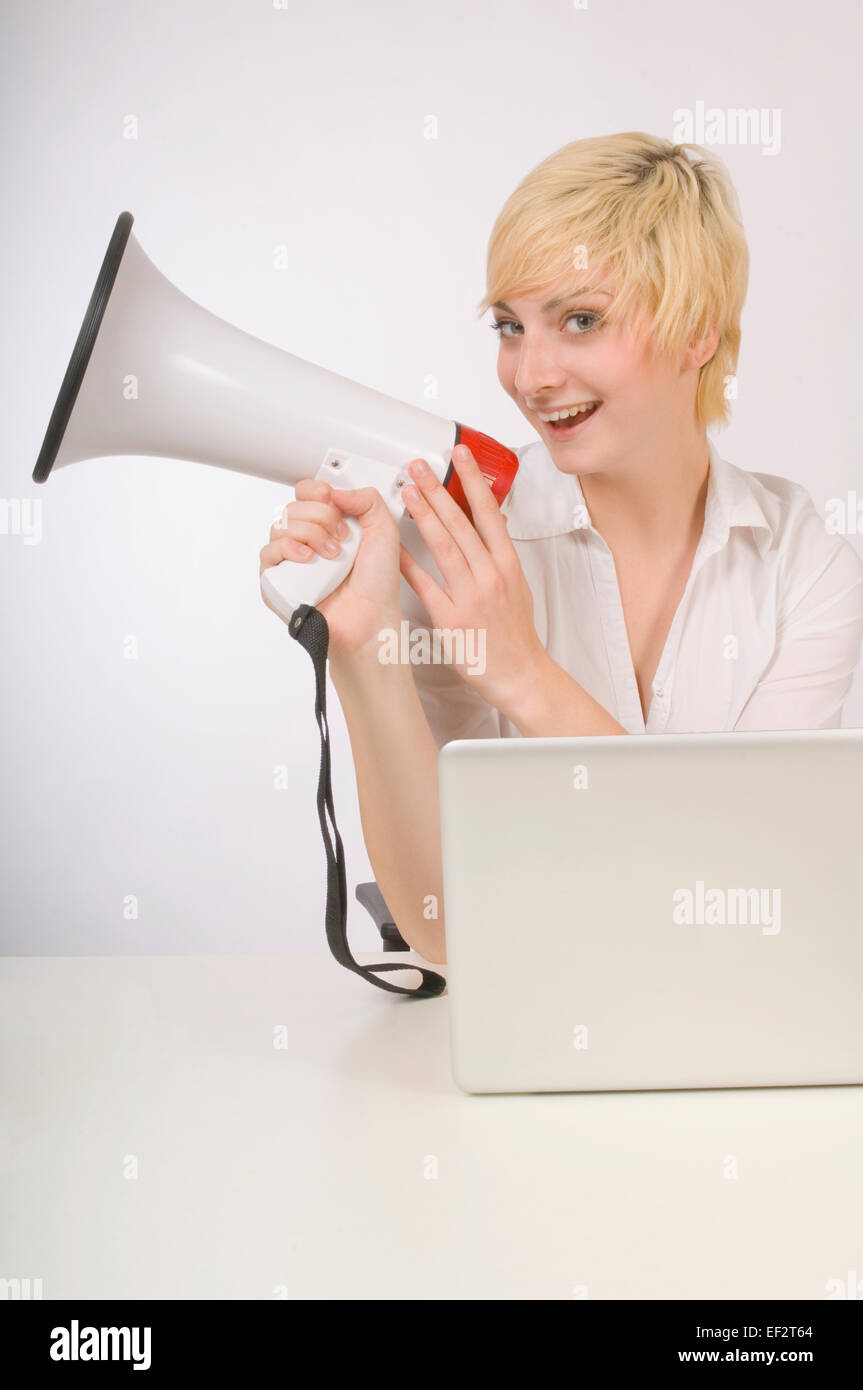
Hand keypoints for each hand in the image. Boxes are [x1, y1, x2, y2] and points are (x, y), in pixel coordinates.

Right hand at [259, 475, 405, 656]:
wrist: (372, 618)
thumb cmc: (377, 584)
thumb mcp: (384, 530)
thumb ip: (366, 499)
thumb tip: (333, 490)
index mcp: (328, 524)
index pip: (306, 493)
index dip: (317, 493)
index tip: (334, 504)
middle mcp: (307, 540)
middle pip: (293, 507)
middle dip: (320, 517)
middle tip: (341, 537)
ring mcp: (291, 561)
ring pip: (280, 526)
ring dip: (310, 534)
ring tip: (332, 556)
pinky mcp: (278, 581)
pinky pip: (268, 553)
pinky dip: (288, 550)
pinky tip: (309, 560)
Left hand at [397, 444, 550, 716]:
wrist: (521, 674)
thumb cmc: (516, 635)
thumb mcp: (517, 587)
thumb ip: (499, 557)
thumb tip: (490, 527)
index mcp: (507, 564)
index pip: (489, 512)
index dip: (472, 480)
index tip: (460, 454)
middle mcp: (490, 575)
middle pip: (461, 523)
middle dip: (438, 490)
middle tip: (418, 465)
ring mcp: (471, 596)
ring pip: (444, 546)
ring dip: (424, 515)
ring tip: (406, 491)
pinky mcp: (452, 619)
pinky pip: (426, 586)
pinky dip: (409, 565)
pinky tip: (394, 546)